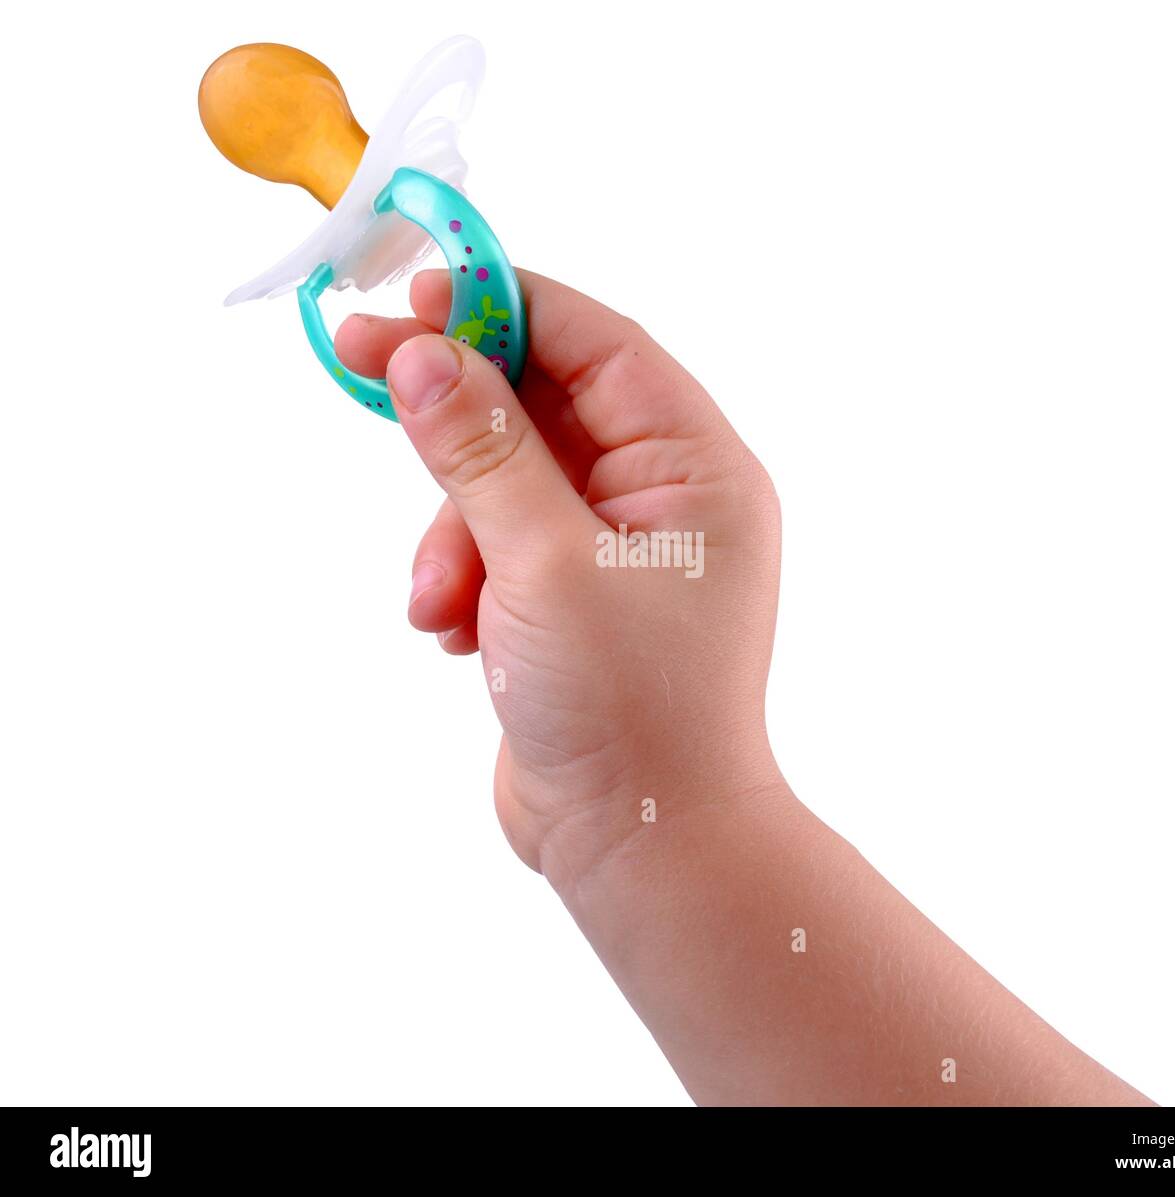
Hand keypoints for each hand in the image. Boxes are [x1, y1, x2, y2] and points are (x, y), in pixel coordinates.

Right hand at [336, 270, 783, 888]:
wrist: (644, 847)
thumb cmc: (626, 709)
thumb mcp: (543, 564)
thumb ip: (483, 450)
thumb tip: (423, 354)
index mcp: (697, 469)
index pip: (600, 345)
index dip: (506, 305)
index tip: (416, 286)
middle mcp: (667, 496)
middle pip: (546, 403)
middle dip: (456, 410)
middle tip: (356, 361)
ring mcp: (618, 548)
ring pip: (509, 479)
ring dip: (454, 527)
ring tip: (442, 602)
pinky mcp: (572, 596)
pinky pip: (500, 542)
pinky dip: (465, 574)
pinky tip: (460, 634)